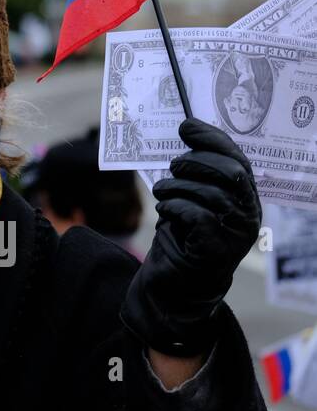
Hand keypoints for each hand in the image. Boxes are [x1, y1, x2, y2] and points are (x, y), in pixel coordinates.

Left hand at [121, 118, 260, 356]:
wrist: (176, 284)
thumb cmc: (183, 236)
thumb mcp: (190, 198)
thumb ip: (194, 172)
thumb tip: (184, 132)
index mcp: (244, 197)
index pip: (237, 159)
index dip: (212, 139)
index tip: (186, 126)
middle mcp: (248, 214)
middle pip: (229, 173)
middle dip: (195, 161)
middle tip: (173, 166)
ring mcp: (236, 234)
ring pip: (209, 193)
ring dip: (176, 187)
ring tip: (162, 193)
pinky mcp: (218, 250)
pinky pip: (198, 216)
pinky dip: (175, 208)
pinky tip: (166, 212)